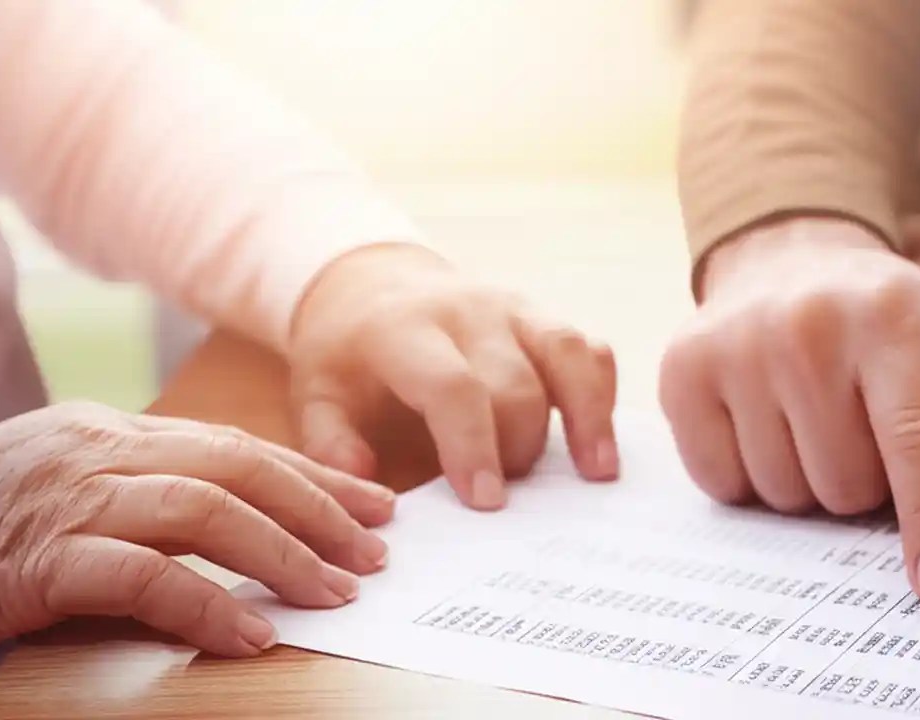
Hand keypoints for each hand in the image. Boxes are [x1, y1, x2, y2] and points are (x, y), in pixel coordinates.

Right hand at [0, 402, 394, 656]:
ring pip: (205, 510)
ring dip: (282, 554)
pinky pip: (142, 577)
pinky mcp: (43, 559)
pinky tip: (250, 635)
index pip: (241, 447)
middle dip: (319, 510)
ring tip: (334, 594)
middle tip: (374, 552)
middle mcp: (106, 452)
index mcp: (119, 433)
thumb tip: (249, 526)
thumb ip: (150, 493)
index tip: (376, 506)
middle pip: (240, 467)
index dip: (316, 477)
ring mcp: (75, 500)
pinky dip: (206, 605)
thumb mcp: (75, 484)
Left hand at [288, 244, 617, 510]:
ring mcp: (514, 309)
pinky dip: (603, 394)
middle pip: (516, 383)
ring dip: (587, 416)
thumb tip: (365, 488)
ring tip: (596, 475)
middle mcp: (467, 311)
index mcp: (404, 330)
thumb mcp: (316, 393)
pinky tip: (602, 446)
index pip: (453, 386)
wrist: (370, 284)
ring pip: (567, 353)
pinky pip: (588, 349)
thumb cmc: (347, 356)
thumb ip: (330, 443)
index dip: (474, 445)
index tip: (486, 502)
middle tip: (514, 503)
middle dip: (520, 447)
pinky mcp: (543, 318)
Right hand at [660, 218, 919, 601]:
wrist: (786, 261)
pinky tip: (760, 425)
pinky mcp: (682, 371)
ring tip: (808, 425)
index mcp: (892, 318)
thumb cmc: (881, 329)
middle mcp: (808, 325)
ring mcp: (736, 346)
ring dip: (805, 485)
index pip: (916, 440)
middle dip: (864, 488)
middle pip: (845, 486)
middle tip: (859, 435)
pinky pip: (721, 486)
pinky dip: (748, 480)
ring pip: (782, 495)